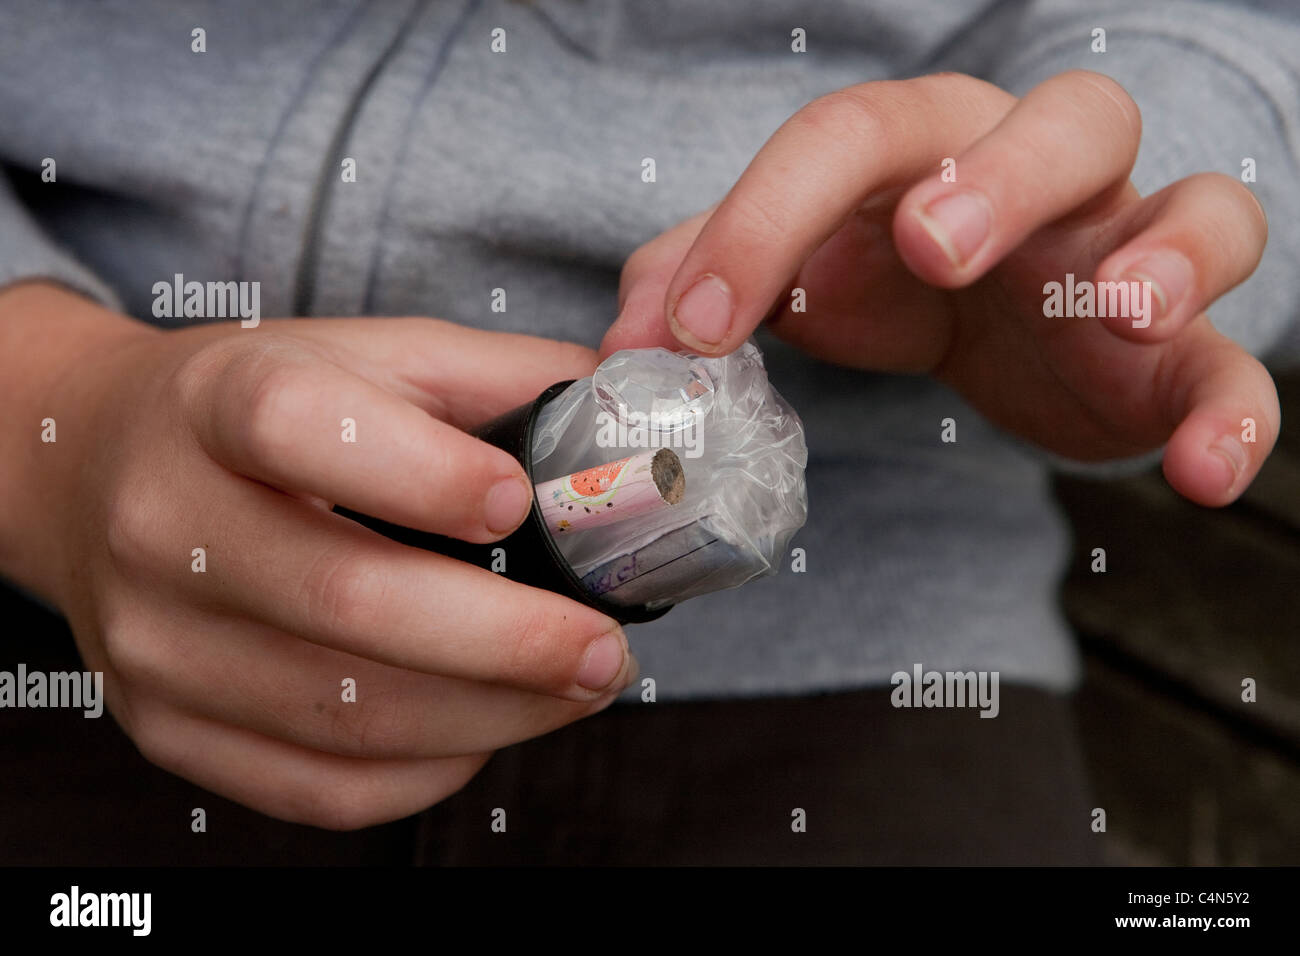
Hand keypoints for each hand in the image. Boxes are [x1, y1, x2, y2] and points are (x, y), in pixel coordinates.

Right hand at [6, 284, 634, 828]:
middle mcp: (166, 523)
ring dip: (492, 715)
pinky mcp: (167, 726)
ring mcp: (157, 640)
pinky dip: (428, 772)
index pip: (297, 427)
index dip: (421, 473)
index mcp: (215, 402)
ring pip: (347, 715)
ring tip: (575, 689)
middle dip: (505, 639)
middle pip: (341, 598)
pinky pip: (319, 787)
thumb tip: (623, 431)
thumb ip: (495, 380)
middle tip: (603, 649)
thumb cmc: (258, 411)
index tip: (520, 501)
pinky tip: (487, 728)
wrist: (99, 471)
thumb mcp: (365, 354)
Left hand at [603, 70, 1275, 505]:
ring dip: (1165, 252)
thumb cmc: (892, 274)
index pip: (851, 140)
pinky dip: (1234, 412)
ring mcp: (1128, 253)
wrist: (1001, 321)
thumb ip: (705, 277)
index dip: (766, 219)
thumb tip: (619, 336)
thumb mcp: (794, 265)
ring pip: (1195, 209)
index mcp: (928, 147)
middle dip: (997, 179)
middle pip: (1056, 125)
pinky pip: (1236, 364)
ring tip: (1117, 306)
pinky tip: (1204, 471)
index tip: (699, 327)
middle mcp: (1045, 178)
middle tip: (931, 243)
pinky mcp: (1178, 352)